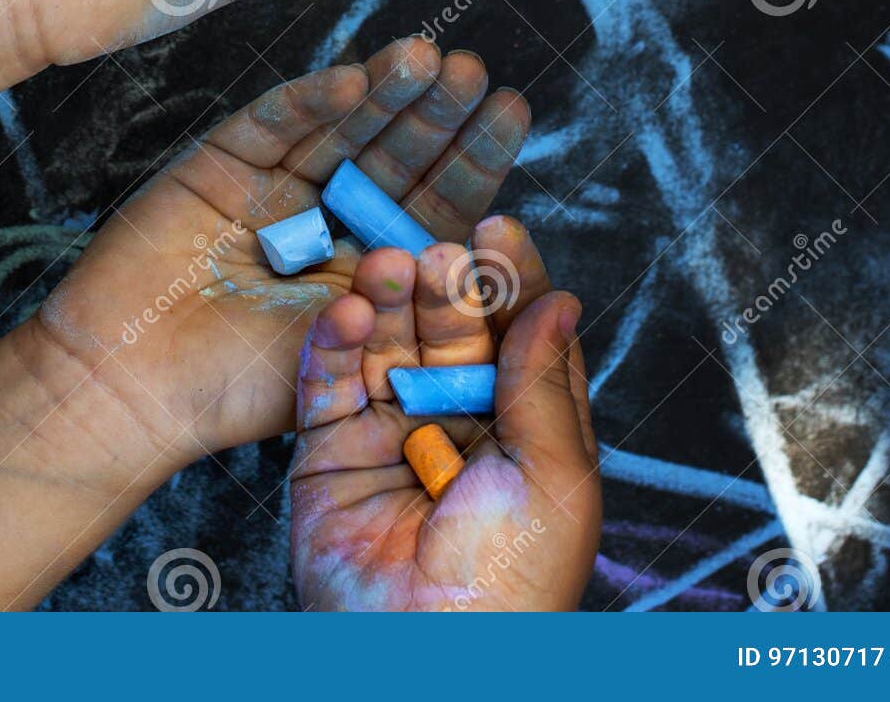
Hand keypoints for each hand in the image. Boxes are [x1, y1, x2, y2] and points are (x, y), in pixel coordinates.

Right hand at [32, 38, 530, 463]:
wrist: (128, 395)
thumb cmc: (240, 396)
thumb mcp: (360, 364)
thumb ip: (427, 317)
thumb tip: (522, 277)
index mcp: (370, 265)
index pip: (436, 202)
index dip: (474, 155)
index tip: (513, 108)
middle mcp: (328, 217)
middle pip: (393, 154)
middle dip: (434, 112)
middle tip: (474, 70)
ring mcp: (274, 186)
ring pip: (339, 128)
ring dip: (383, 92)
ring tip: (426, 57)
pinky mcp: (221, 164)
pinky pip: (273, 124)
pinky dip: (310, 101)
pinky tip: (353, 79)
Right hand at [290, 221, 599, 610]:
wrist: (423, 661)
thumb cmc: (511, 586)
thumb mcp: (554, 479)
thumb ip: (544, 384)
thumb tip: (561, 298)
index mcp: (523, 429)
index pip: (518, 334)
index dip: (510, 280)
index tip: (500, 230)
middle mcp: (458, 423)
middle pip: (449, 332)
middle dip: (445, 290)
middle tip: (439, 255)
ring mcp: (391, 433)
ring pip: (387, 347)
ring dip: (386, 304)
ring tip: (387, 267)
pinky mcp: (330, 452)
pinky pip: (329, 386)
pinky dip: (333, 346)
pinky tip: (346, 313)